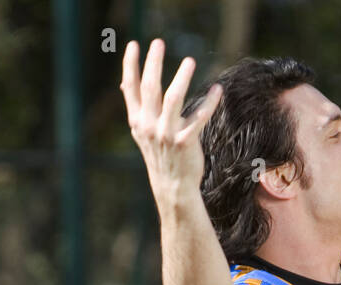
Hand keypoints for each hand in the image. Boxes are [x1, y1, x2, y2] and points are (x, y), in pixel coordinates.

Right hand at [120, 39, 223, 206]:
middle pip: (150, 88)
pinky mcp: (185, 142)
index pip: (130, 88)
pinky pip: (199, 116)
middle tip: (158, 42)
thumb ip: (136, 107)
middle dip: (153, 63)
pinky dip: (209, 102)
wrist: (172, 186)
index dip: (130, 65)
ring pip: (173, 98)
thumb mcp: (143, 132)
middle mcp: (149, 126)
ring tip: (189, 60)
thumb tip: (123, 85)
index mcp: (137, 121)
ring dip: (182, 77)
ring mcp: (166, 134)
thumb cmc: (160, 155)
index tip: (134, 44)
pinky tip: (217, 90)